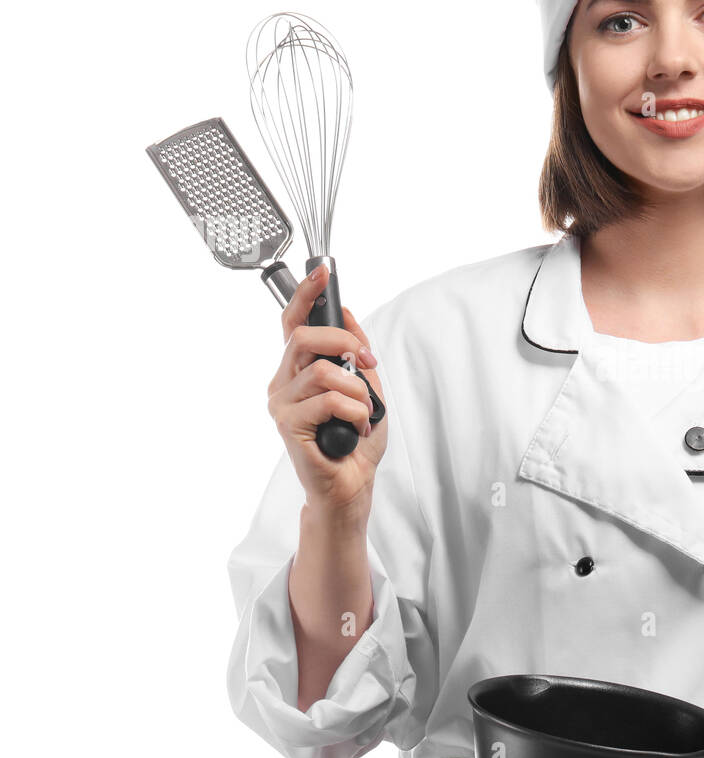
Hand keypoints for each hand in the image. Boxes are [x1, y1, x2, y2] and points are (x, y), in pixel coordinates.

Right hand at [267, 263, 386, 517]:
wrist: (351, 485)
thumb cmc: (354, 440)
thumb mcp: (365, 388)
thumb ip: (354, 354)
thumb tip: (348, 314)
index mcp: (298, 370)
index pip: (293, 323)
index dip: (306, 295)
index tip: (323, 272)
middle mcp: (283, 382)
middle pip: (304, 337)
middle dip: (344, 341)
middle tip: (368, 361)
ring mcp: (282, 403)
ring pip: (323, 371)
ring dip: (357, 390)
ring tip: (363, 413)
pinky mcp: (287, 424)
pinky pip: (328, 399)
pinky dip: (354, 412)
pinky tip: (356, 429)